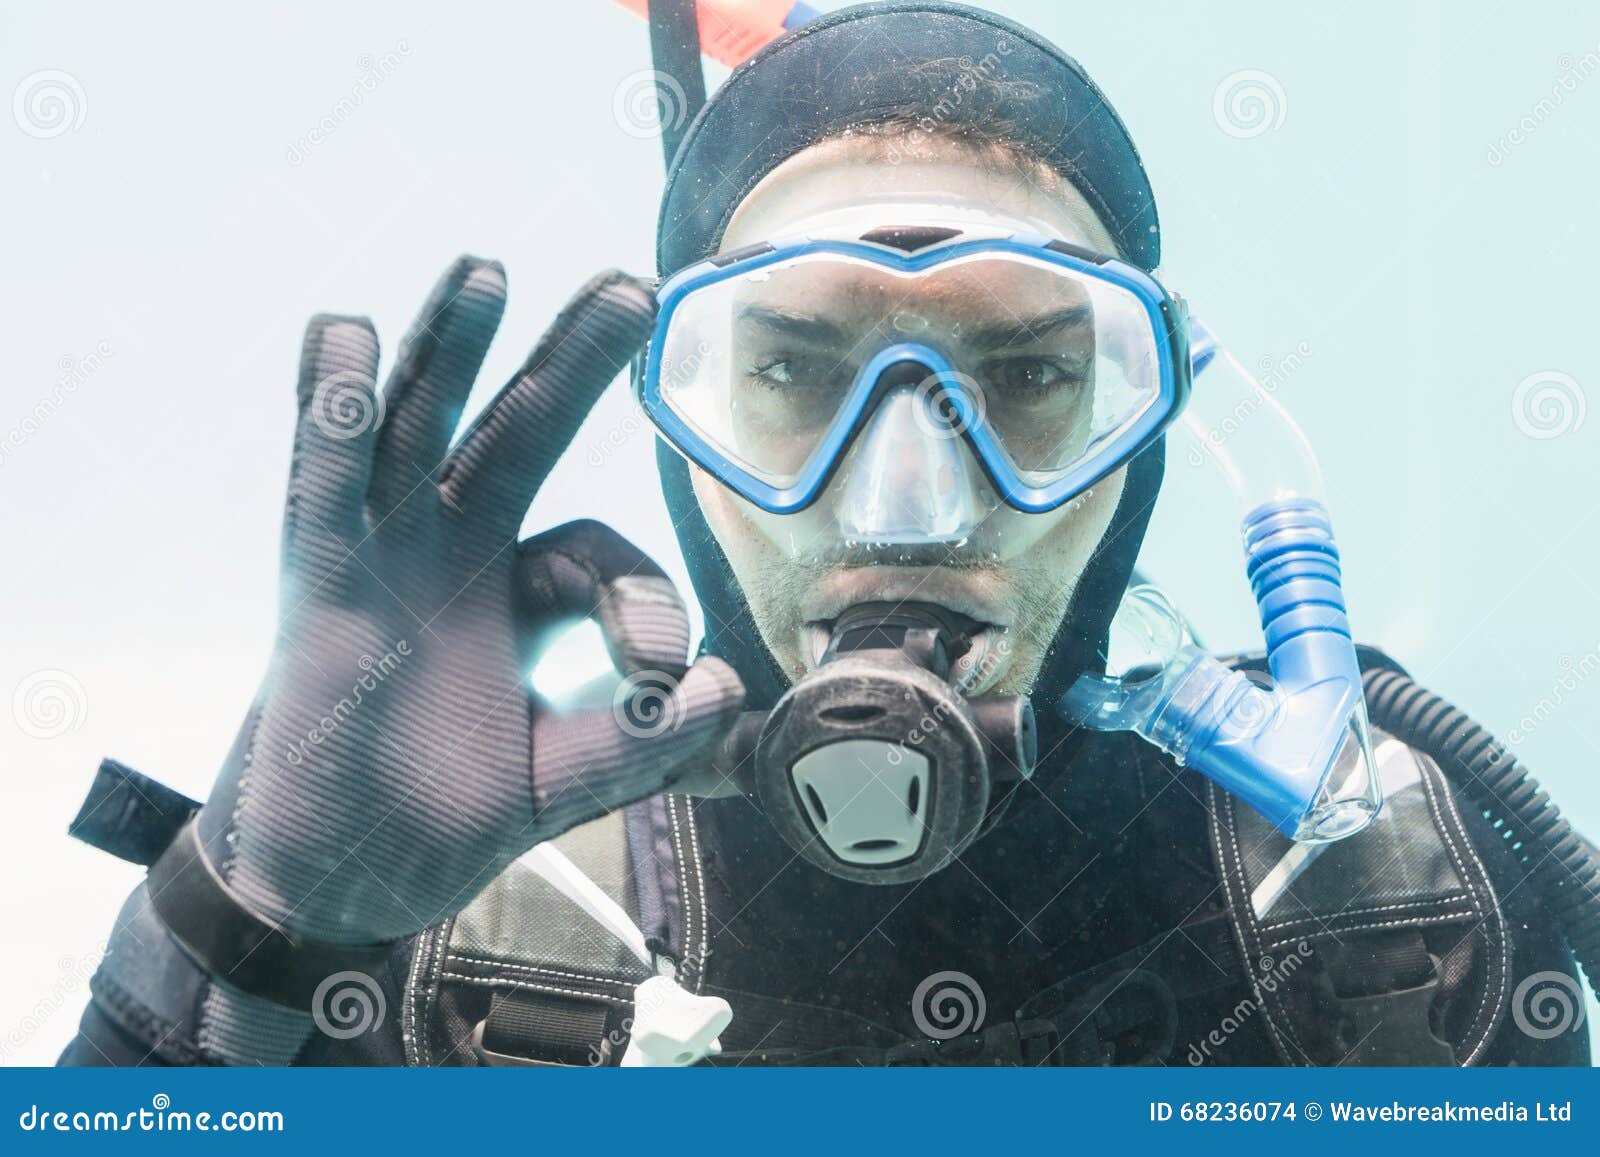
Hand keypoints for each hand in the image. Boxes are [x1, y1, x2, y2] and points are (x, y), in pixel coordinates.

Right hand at [193, 258, 741, 943]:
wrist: (337, 881)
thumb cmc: (441, 821)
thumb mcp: (562, 784)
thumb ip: (644, 745)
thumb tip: (726, 689)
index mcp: (517, 591)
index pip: (595, 549)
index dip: (640, 596)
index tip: (652, 671)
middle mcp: (453, 553)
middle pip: (518, 432)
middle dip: (571, 362)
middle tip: (632, 288)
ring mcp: (383, 558)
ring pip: (420, 430)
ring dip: (451, 349)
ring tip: (488, 271)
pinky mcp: (316, 587)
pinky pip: (322, 487)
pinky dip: (330, 414)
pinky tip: (346, 336)